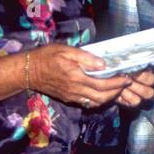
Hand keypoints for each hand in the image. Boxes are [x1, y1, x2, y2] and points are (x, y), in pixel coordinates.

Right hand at [26, 44, 153, 107]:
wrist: (27, 71)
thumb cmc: (46, 57)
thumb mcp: (65, 50)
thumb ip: (85, 57)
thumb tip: (103, 64)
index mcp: (76, 77)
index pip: (102, 84)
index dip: (117, 83)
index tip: (127, 78)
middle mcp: (75, 90)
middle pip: (102, 97)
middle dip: (117, 91)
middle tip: (125, 83)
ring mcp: (72, 96)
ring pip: (96, 102)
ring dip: (109, 97)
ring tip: (117, 88)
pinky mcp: (69, 99)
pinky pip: (88, 102)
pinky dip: (99, 99)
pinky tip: (103, 92)